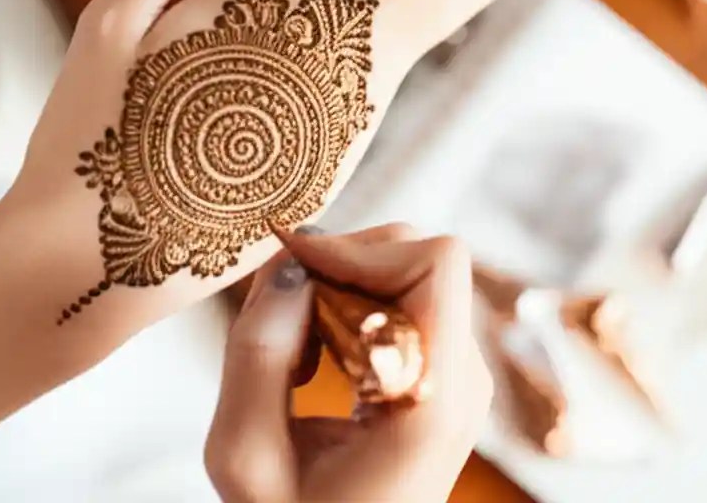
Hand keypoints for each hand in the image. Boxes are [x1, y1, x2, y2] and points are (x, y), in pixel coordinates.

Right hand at [204, 225, 492, 502]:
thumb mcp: (244, 457)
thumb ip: (257, 354)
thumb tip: (286, 266)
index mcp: (434, 402)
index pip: (437, 262)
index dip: (357, 247)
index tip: (291, 269)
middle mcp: (462, 379)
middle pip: (415, 257)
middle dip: (338, 269)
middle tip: (282, 326)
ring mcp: (455, 376)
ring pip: (401, 275)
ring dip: (335, 293)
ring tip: (293, 359)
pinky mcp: (436, 375)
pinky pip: (396, 304)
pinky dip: (342, 312)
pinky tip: (311, 363)